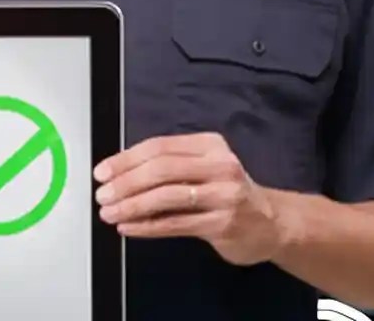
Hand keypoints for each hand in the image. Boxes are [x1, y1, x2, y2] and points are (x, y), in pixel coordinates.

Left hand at [94, 132, 287, 265]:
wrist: (272, 223)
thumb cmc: (229, 193)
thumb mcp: (206, 168)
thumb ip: (172, 166)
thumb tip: (121, 173)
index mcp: (211, 145)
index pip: (160, 146)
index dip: (126, 159)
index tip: (102, 171)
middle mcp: (220, 165)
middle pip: (162, 169)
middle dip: (126, 182)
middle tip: (102, 195)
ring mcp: (224, 195)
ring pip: (167, 196)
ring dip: (132, 206)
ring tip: (110, 213)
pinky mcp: (223, 224)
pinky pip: (175, 224)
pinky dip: (147, 226)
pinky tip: (129, 228)